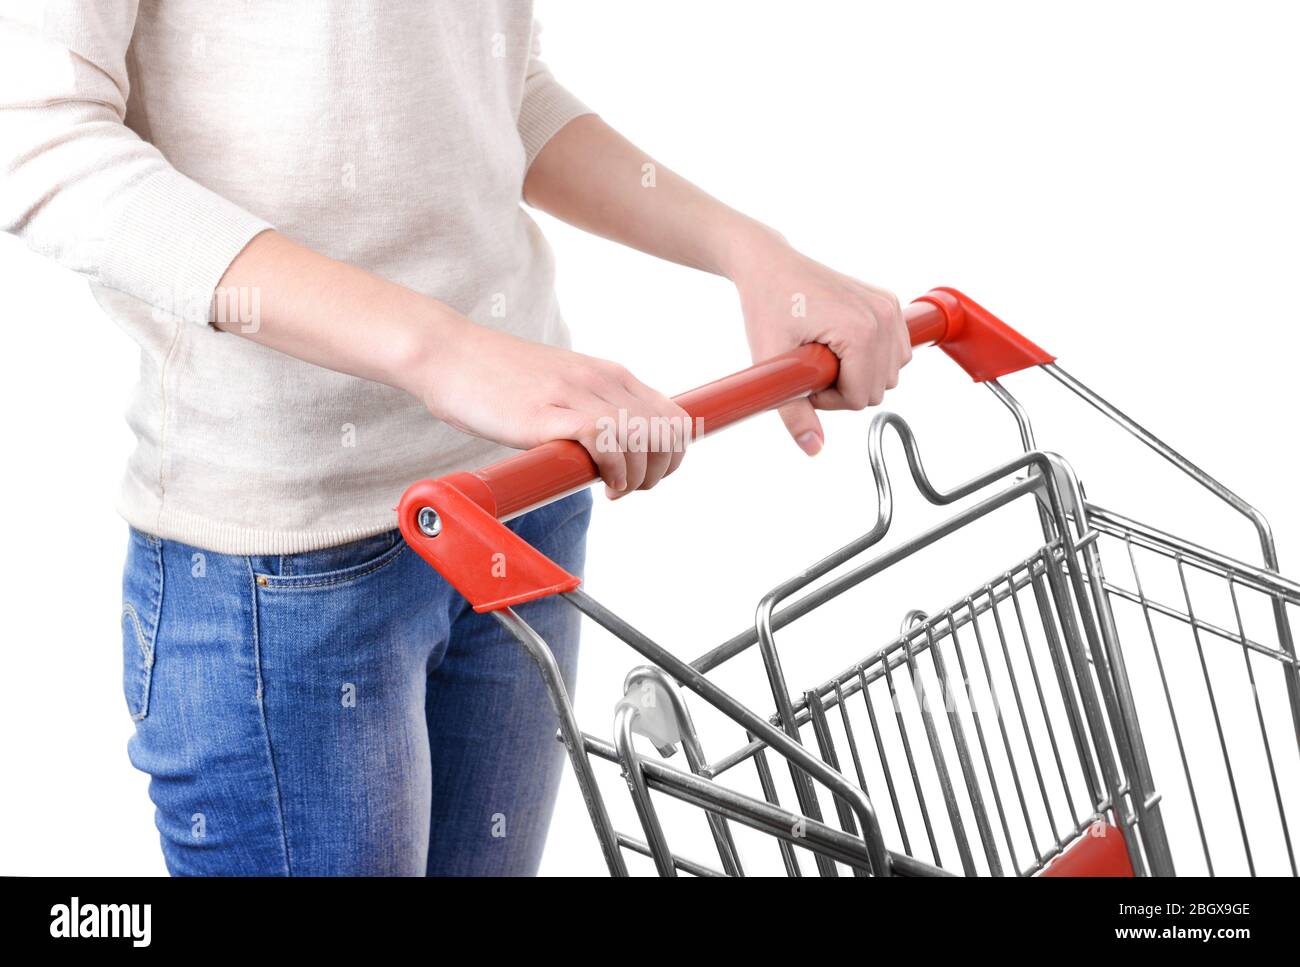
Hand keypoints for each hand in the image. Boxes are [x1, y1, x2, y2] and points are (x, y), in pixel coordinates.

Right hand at [414, 318, 690, 498]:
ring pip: (644, 438)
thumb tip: (611, 451)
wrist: (447, 354)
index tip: (645, 475)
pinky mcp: (549, 413)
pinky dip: (614, 470)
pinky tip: (599, 483)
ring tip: (613, 490)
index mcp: (609, 374)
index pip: (674, 417)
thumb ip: (589, 410)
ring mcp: (577, 393)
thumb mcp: (559, 389)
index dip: (672, 455)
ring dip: (638, 476)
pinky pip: (607, 439)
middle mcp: (602, 380)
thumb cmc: (495, 380)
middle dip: (658, 471)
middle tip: (626, 488)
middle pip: (667, 433)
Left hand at [727, 229, 910, 454]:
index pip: (860, 399)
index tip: (803, 377)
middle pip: (878, 389)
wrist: (769, 265)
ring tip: (825, 354)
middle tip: (811, 365)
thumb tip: (814, 449)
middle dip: (844, 388)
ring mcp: (891, 307)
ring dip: (859, 375)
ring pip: (890, 374)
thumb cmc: (766, 307)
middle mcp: (884, 316)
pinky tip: (841, 344)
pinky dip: (871, 359)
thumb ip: (793, 412)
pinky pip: (895, 353)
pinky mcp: (891, 303)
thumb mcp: (771, 363)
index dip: (827, 399)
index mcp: (861, 330)